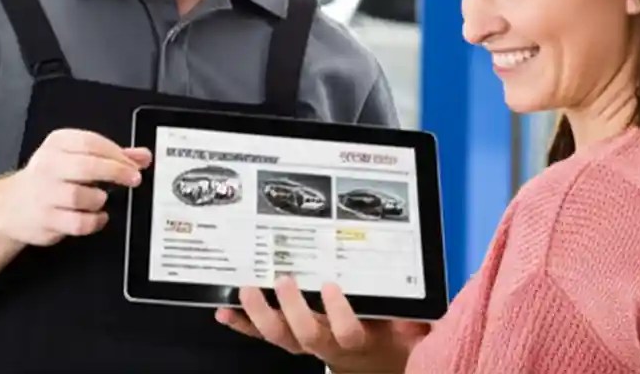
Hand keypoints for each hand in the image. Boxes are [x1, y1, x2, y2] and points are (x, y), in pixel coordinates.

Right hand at [0, 128, 150, 246]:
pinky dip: (94, 221)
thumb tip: (142, 156)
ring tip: (101, 198)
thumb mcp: (76, 157)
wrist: (12, 206)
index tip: (135, 164)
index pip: (90, 143)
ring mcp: (45, 194)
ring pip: (81, 196)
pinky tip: (97, 217)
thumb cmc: (49, 178)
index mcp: (57, 144)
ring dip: (99, 199)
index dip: (117, 153)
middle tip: (133, 179)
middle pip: (87, 167)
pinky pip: (78, 223)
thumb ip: (112, 156)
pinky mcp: (46, 220)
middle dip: (116, 172)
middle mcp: (48, 166)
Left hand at [216, 276, 429, 373]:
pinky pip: (261, 334)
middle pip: (305, 335)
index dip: (338, 313)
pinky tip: (223, 311)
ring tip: (248, 290)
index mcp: (358, 339)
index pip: (347, 333)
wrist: (371, 360)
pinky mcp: (287, 336)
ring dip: (259, 314)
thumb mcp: (411, 329)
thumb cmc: (389, 334)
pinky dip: (241, 323)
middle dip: (292, 309)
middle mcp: (327, 343)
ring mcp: (303, 340)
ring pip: (278, 335)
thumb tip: (416, 314)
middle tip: (285, 279)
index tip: (332, 285)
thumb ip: (416, 320)